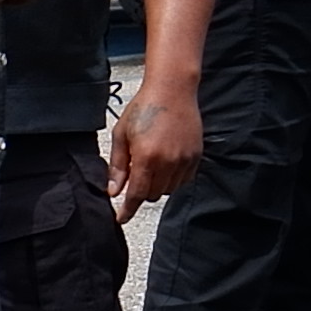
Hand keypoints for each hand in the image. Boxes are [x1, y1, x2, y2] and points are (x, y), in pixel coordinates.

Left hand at [107, 78, 204, 216]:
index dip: (127, 210)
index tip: (121, 219)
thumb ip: (118, 166)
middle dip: (141, 191)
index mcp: (146, 157)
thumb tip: (114, 191)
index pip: (136, 194)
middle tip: (136, 173)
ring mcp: (184, 160)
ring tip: (151, 164)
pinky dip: (172, 179)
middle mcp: (168, 162)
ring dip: (157, 185)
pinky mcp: (196, 157)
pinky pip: (183, 180)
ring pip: (168, 189)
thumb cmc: (143, 108)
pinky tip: (166, 163)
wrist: (172, 91)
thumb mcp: (122, 135)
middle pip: (152, 194)